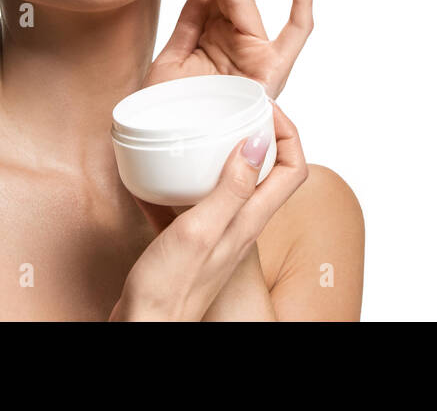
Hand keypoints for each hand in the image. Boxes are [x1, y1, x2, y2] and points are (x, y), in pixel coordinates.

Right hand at [109, 99, 307, 320]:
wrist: (144, 328)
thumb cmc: (170, 289)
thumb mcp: (201, 230)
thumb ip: (230, 189)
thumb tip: (259, 144)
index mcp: (249, 220)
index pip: (292, 170)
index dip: (288, 133)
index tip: (263, 108)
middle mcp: (238, 225)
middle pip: (267, 172)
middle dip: (258, 134)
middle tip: (237, 110)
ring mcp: (215, 233)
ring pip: (229, 184)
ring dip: (219, 154)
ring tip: (199, 131)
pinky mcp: (188, 241)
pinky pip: (190, 201)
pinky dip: (177, 182)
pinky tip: (153, 174)